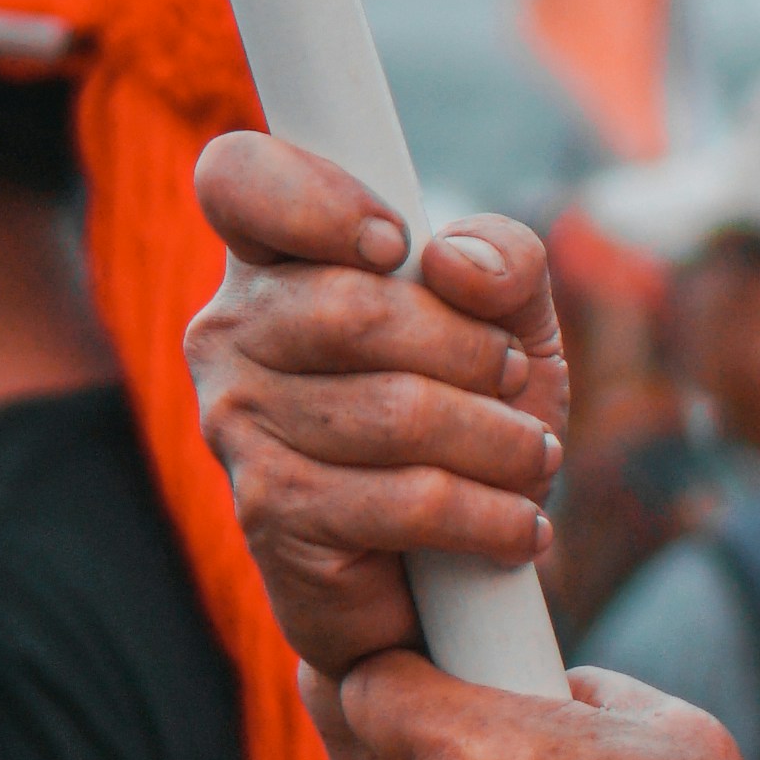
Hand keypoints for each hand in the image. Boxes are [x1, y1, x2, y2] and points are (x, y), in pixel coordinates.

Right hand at [187, 135, 568, 678]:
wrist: (435, 580)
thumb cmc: (464, 421)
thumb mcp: (511, 323)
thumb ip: (506, 259)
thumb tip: (454, 262)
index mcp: (273, 259)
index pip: (239, 179)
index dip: (314, 198)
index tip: (394, 241)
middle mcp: (230, 332)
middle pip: (355, 307)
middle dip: (472, 349)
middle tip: (512, 378)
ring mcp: (236, 423)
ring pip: (396, 410)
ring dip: (498, 441)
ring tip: (529, 458)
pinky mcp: (268, 511)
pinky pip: (405, 499)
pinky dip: (489, 514)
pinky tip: (517, 524)